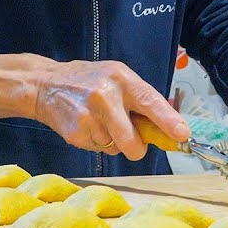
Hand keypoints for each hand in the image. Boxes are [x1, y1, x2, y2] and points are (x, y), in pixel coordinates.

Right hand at [34, 60, 189, 160]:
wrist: (45, 85)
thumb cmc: (88, 81)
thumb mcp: (117, 78)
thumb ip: (141, 99)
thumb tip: (169, 127)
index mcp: (121, 79)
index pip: (150, 101)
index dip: (168, 120)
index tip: (182, 134)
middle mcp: (106, 96)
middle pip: (133, 141)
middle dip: (136, 148)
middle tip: (132, 140)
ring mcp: (89, 117)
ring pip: (116, 148)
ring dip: (113, 141)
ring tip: (99, 120)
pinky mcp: (76, 133)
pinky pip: (99, 150)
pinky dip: (97, 142)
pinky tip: (87, 125)